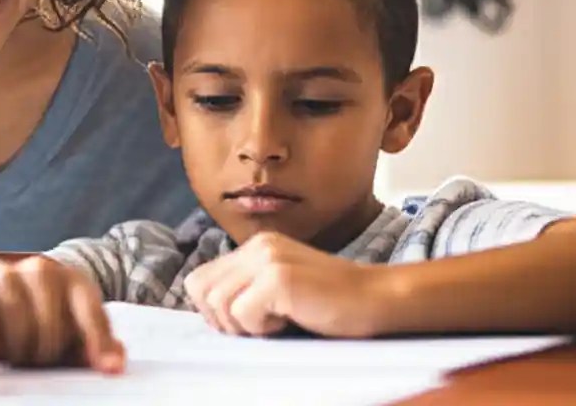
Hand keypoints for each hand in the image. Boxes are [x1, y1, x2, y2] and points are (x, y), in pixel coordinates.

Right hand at [0, 256, 125, 373]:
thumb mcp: (76, 324)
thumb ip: (96, 343)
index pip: (90, 314)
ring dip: (20, 351)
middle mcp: (41, 270)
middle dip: (48, 353)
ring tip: (20, 349)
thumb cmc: (47, 313)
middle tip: (42, 356)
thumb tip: (113, 365)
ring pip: (18, 333)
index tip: (110, 369)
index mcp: (73, 279)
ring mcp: (5, 277)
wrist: (0, 281)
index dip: (100, 344)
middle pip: (50, 330)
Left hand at [183, 232, 391, 337]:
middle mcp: (257, 246)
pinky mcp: (279, 277)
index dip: (213, 309)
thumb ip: (246, 289)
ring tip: (277, 321)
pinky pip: (242, 313)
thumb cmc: (330, 304)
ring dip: (243, 324)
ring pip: (218, 302)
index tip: (244, 323)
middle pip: (201, 290)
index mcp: (254, 247)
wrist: (376, 299)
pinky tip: (290, 320)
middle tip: (260, 326)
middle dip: (223, 320)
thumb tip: (209, 312)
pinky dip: (261, 328)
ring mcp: (267, 259)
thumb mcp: (278, 288)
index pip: (199, 279)